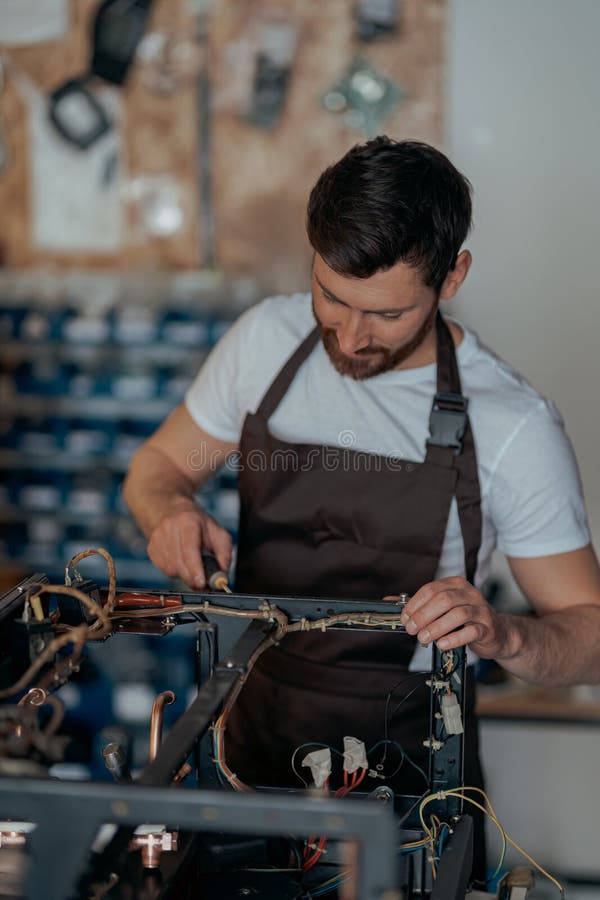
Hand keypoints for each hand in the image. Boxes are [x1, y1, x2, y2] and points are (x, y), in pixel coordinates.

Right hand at [147, 507, 231, 588]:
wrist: (175, 513)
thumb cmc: (200, 525)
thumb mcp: (219, 533)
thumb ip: (224, 554)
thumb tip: (222, 577)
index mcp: (187, 520)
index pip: (189, 548)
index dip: (195, 568)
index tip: (202, 583)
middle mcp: (169, 527)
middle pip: (178, 562)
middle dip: (192, 578)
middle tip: (203, 584)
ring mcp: (157, 538)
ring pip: (171, 569)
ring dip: (185, 574)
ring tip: (193, 565)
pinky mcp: (151, 548)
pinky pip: (164, 570)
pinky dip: (176, 572)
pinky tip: (182, 562)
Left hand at [386, 576, 514, 658]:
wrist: (498, 633)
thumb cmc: (466, 620)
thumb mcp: (442, 609)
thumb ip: (419, 605)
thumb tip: (389, 602)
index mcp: (456, 584)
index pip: (431, 589)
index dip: (414, 604)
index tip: (404, 619)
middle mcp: (469, 594)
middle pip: (443, 600)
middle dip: (423, 615)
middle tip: (411, 630)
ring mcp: (480, 610)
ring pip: (457, 614)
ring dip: (436, 627)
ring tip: (424, 639)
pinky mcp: (488, 627)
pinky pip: (471, 631)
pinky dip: (454, 638)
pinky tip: (442, 644)